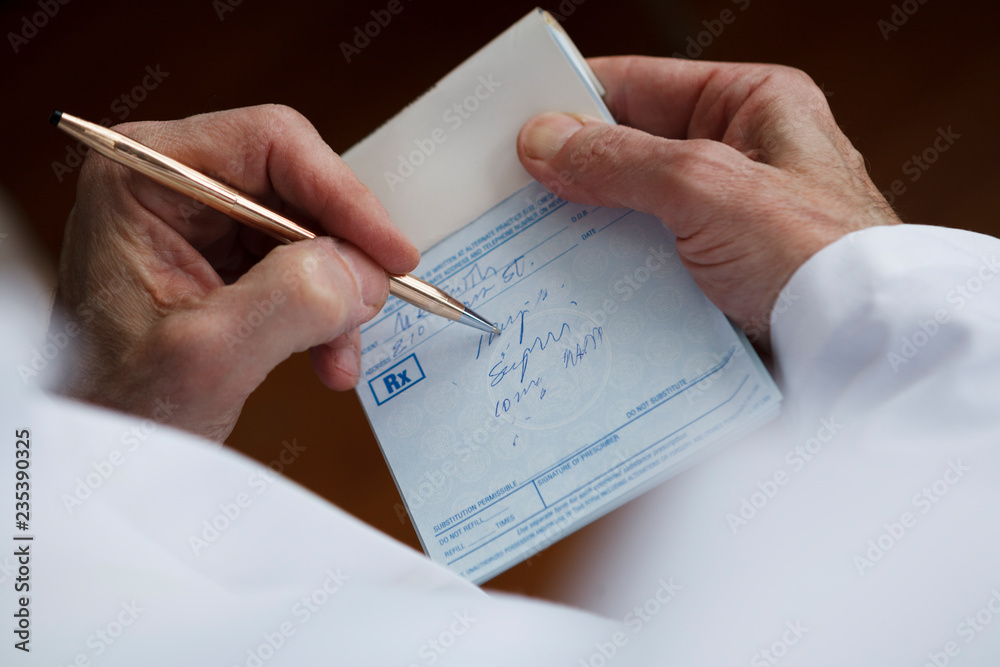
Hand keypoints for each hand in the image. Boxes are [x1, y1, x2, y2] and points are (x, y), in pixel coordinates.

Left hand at [54, 105, 418, 441]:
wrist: (100, 452)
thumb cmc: (114, 404)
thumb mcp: (206, 356)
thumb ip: (287, 303)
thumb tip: (362, 269)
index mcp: (145, 178)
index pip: (270, 144)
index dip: (342, 193)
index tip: (388, 252)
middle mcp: (175, 187)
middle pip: (299, 188)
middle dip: (342, 254)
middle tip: (366, 304)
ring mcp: (202, 223)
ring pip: (311, 231)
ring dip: (338, 294)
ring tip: (339, 350)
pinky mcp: (225, 260)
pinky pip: (303, 268)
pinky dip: (326, 313)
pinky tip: (328, 356)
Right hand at [517, 56, 899, 345]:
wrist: (861, 354)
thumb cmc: (822, 258)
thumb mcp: (708, 186)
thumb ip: (620, 159)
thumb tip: (545, 141)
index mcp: (753, 104)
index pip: (642, 82)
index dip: (576, 96)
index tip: (516, 117)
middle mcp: (739, 154)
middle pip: (631, 146)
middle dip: (574, 167)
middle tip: (512, 185)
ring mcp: (726, 217)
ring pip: (633, 205)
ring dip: (587, 221)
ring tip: (529, 233)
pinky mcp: (716, 271)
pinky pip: (646, 253)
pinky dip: (609, 263)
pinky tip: (569, 275)